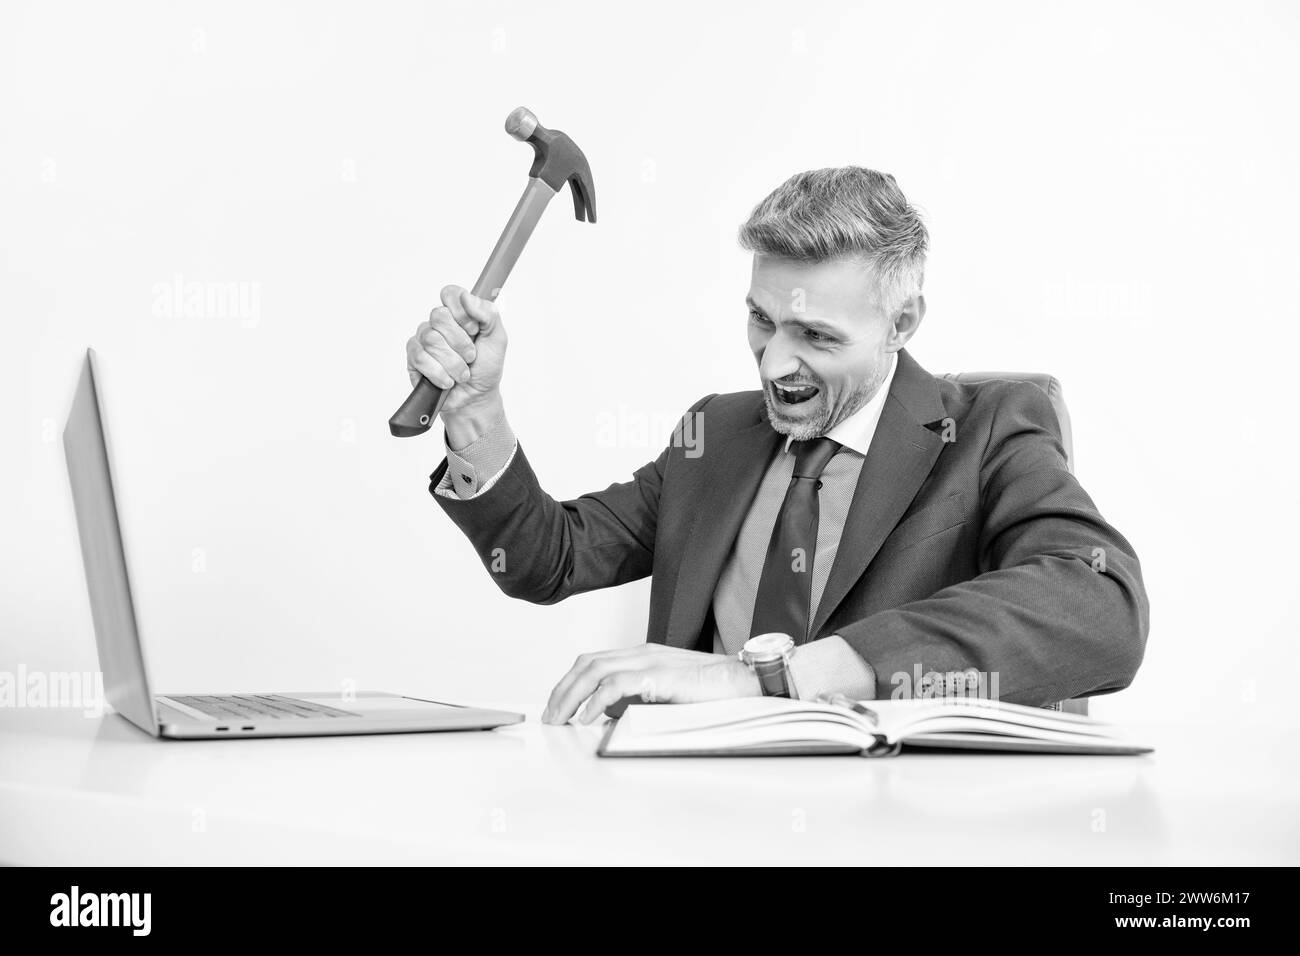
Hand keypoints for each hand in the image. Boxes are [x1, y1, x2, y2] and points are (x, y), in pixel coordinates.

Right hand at [405, 285, 507, 416]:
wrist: (476, 398)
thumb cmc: (486, 368)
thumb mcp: (497, 339)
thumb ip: (488, 314)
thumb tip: (467, 297)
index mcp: (458, 314)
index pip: (450, 294)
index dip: (461, 312)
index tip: (474, 329)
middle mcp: (438, 324)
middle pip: (439, 316)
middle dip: (460, 342)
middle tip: (471, 356)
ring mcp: (424, 340)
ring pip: (431, 340)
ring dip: (453, 362)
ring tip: (462, 373)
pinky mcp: (413, 358)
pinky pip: (421, 357)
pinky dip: (439, 373)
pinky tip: (447, 380)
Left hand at [541, 645, 762, 724]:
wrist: (748, 681)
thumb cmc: (714, 691)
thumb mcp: (666, 694)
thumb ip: (638, 699)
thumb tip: (609, 715)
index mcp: (643, 654)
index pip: (594, 661)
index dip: (569, 683)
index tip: (557, 708)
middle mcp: (642, 652)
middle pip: (586, 663)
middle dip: (561, 690)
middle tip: (549, 718)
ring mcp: (651, 660)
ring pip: (594, 671)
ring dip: (570, 696)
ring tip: (559, 721)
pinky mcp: (659, 675)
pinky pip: (616, 685)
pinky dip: (595, 702)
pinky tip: (585, 720)